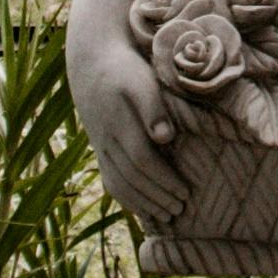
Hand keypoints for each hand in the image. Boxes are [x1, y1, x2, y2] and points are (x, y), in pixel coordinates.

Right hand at [67, 22, 186, 222]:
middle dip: (156, 197)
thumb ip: (153, 108)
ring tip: (165, 216)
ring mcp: (99, 146)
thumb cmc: (125, 69)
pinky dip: (126, 198)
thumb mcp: (141, 80)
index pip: (142, 161)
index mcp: (118, 123)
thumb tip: (165, 137)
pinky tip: (142, 208)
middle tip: (180, 209)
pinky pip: (109, 180)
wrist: (92, 61)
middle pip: (131, 178)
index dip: (163, 180)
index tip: (185, 192)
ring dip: (142, 203)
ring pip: (118, 183)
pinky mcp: (99, 148)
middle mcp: (106, 140)